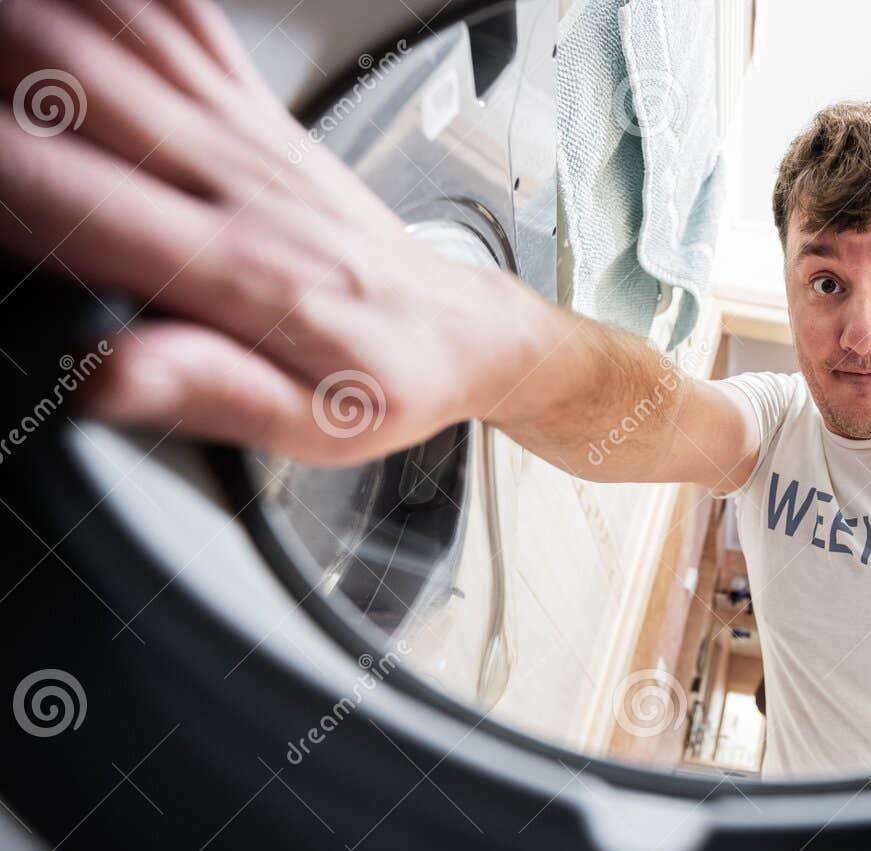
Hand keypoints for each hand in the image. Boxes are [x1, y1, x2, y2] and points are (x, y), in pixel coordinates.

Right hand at [0, 0, 537, 466]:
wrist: (460, 332)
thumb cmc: (384, 380)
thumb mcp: (307, 423)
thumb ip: (206, 389)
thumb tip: (103, 375)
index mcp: (239, 267)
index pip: (67, 194)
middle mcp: (238, 178)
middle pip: (72, 80)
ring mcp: (248, 133)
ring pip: (115, 32)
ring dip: (30, 30)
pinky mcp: (258, 110)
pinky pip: (179, 19)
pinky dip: (112, 2)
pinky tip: (68, 14)